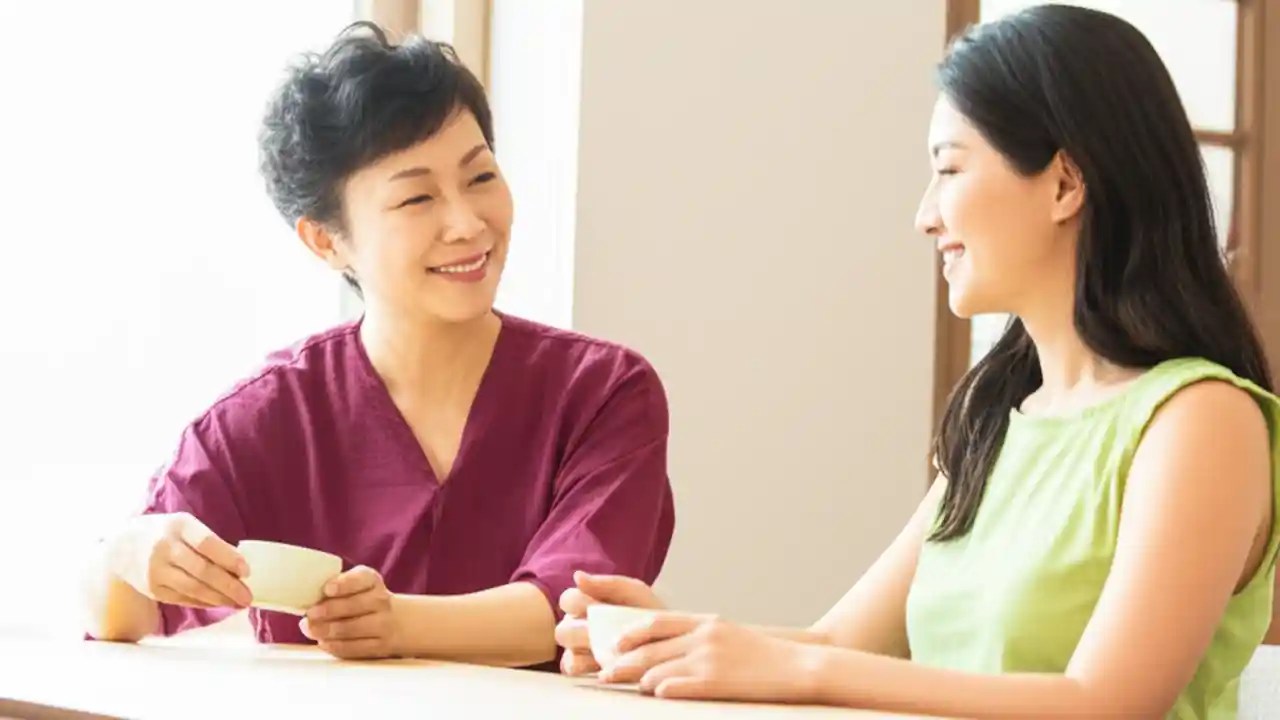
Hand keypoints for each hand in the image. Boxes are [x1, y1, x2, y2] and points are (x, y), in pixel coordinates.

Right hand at [108, 512, 251, 608]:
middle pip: (202, 570)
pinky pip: (184, 598)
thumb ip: (207, 542)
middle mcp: (164, 548)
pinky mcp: (152, 589)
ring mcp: (156, 571)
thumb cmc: (165, 533)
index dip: (229, 558)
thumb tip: (239, 567)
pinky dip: (205, 602)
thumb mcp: (183, 526)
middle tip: (248, 596)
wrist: (120, 546)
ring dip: (220, 598)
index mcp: (178, 526)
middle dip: (229, 586)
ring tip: (239, 603)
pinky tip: (220, 603)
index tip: (247, 571)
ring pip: (193, 588)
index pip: (207, 543)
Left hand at [302, 565, 399, 659]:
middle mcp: (380, 601)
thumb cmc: (366, 601)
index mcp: (372, 581)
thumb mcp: (358, 586)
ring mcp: (383, 625)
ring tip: (310, 629)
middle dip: (329, 611)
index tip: (328, 589)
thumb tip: (309, 598)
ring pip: (352, 628)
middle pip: (354, 605)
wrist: (401, 622)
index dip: (345, 584)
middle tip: (310, 615)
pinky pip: (355, 648)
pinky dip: (335, 646)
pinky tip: (323, 642)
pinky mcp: (380, 647)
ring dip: (327, 630)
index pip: (362, 578)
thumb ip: (337, 587)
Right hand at [555, 571, 663, 675]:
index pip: (568, 600)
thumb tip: (577, 576)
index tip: (598, 608)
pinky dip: (582, 664)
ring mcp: (579, 647)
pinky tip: (601, 662)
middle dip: (581, 629)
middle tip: (603, 632)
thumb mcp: (635, 593)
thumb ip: (608, 583)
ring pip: (566, 647)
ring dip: (582, 646)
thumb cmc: (649, 612)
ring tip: (606, 648)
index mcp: (586, 602)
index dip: (580, 603)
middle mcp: (577, 623)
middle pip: (563, 627)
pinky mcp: (584, 667)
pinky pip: (570, 666)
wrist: (668, 639)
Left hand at [602, 613, 818, 702]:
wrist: (797, 665)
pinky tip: (654, 695)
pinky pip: (675, 688)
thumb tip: (668, 647)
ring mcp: (707, 658)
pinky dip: (660, 691)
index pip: (655, 622)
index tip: (614, 646)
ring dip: (640, 682)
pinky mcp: (714, 682)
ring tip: (633, 689)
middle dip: (622, 664)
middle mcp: (702, 636)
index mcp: (704, 621)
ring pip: (656, 670)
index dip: (630, 634)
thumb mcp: (728, 633)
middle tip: (604, 675)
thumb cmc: (762, 654)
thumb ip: (699, 635)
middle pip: (649, 649)